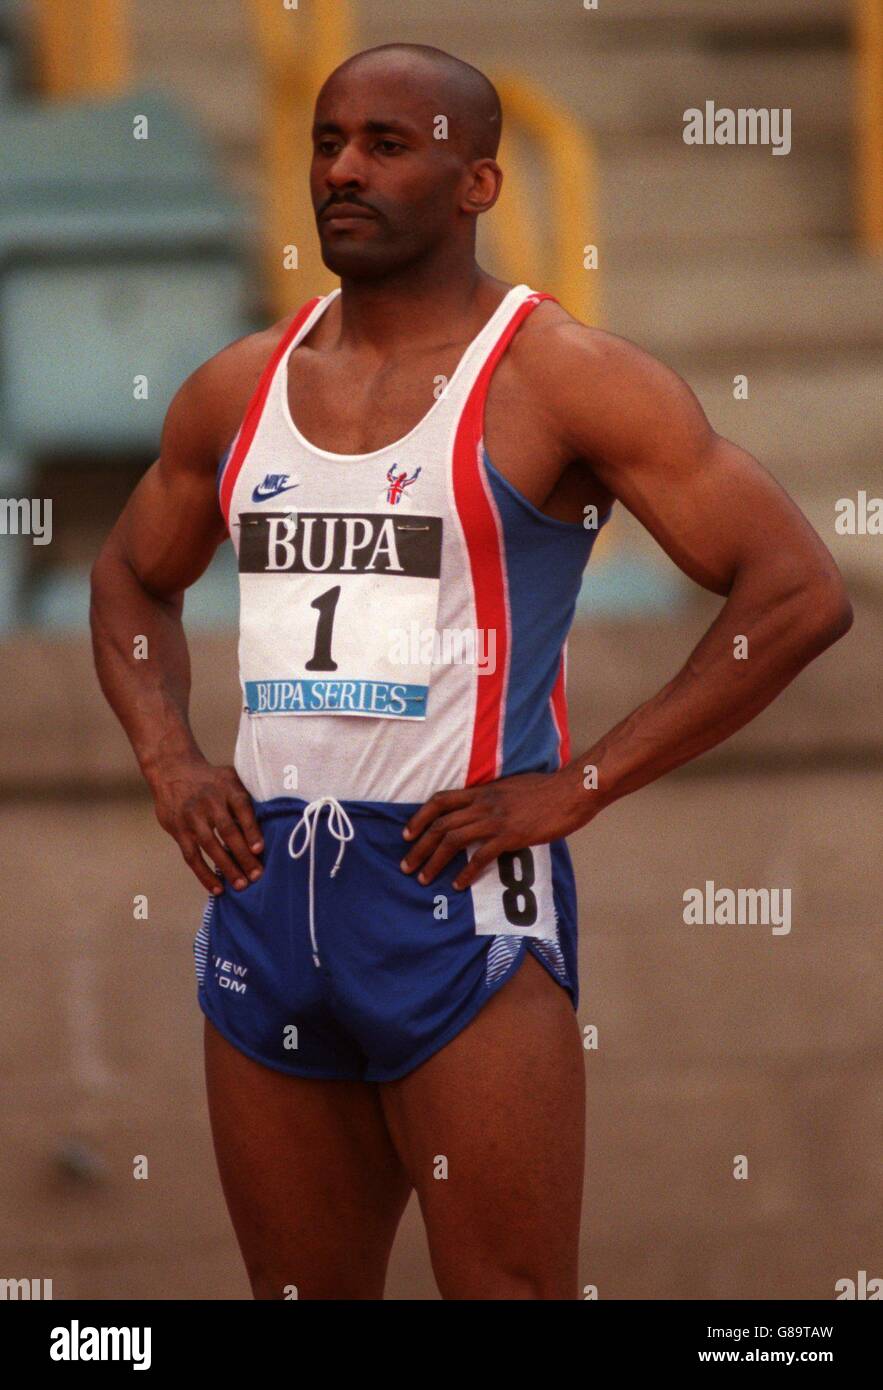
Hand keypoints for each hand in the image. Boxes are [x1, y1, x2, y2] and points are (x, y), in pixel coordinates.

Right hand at [149, 755, 263, 893]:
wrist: (172, 770)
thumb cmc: (211, 780)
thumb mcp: (231, 777)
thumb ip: (248, 796)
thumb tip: (274, 820)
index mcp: (227, 787)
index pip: (242, 809)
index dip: (251, 830)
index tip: (260, 849)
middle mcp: (209, 802)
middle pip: (227, 831)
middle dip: (243, 856)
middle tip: (257, 876)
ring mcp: (192, 817)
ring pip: (210, 846)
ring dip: (226, 868)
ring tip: (241, 885)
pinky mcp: (178, 830)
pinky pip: (192, 856)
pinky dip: (204, 874)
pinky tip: (217, 888)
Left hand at [400, 770, 586, 890]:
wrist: (571, 790)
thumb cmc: (546, 789)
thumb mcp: (511, 787)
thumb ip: (492, 798)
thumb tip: (481, 811)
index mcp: (482, 791)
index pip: (440, 801)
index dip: (419, 817)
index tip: (406, 835)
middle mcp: (483, 804)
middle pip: (440, 825)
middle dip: (419, 847)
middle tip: (406, 866)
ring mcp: (496, 820)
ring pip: (453, 840)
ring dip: (434, 862)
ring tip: (424, 879)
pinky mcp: (511, 836)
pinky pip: (481, 856)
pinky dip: (466, 872)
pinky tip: (459, 884)